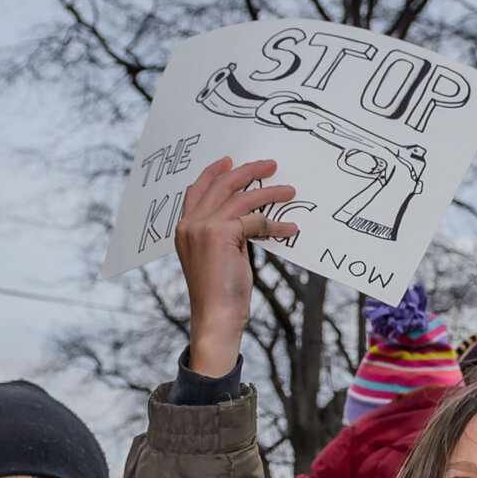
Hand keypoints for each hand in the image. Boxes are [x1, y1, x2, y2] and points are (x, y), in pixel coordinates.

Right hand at [176, 157, 297, 378]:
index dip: (213, 172)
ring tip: (289, 190)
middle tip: (270, 164)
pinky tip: (291, 228)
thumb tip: (249, 222)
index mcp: (184, 228)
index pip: (197, 190)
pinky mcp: (221, 234)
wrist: (215, 317)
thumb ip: (225, 235)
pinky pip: (256, 220)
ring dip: (268, 191)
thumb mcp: (219, 257)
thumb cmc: (219, 294)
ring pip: (240, 197)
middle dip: (246, 171)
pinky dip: (277, 223)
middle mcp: (189, 223)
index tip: (229, 160)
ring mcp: (202, 227)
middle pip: (220, 185)